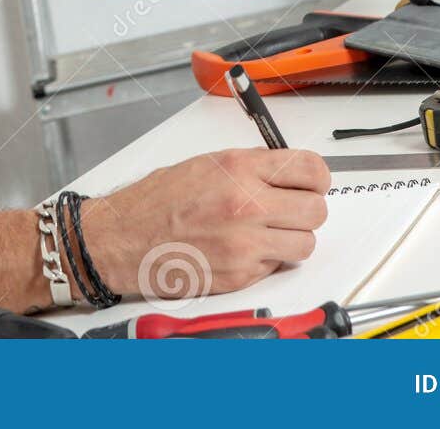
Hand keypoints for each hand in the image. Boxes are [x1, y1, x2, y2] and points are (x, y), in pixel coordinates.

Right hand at [78, 148, 329, 299]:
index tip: (313, 182)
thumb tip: (286, 173)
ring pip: (305, 244)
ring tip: (267, 232)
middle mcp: (247, 205)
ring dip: (292, 239)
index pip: (311, 169)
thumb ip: (251, 167)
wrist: (122, 238)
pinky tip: (243, 249)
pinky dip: (267, 260)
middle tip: (291, 208)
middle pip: (317, 210)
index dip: (317, 177)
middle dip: (307, 209)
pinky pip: (276, 267)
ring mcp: (245, 244)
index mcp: (239, 169)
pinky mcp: (240, 275)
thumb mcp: (206, 163)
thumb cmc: (154, 201)